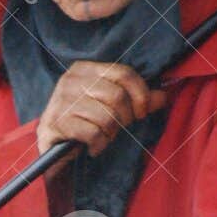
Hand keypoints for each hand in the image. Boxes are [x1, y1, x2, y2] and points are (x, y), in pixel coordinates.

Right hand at [36, 60, 167, 159]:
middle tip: (120, 128)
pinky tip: (93, 146)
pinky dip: (99, 144)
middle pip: (117, 96)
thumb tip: (164, 96)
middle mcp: (71, 80)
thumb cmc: (84, 123)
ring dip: (111, 133)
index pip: (124, 72)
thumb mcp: (110, 107)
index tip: (142, 112)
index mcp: (84, 69)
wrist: (52, 148)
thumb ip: (136, 100)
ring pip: (106, 116)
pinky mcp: (57, 122)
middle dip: (126, 117)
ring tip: (103, 136)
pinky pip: (93, 133)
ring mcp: (62, 101)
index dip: (141, 94)